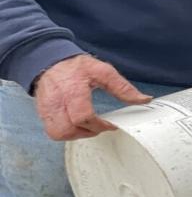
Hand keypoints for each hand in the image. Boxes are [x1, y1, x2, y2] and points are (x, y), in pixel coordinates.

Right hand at [31, 55, 149, 139]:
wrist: (50, 61)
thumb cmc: (75, 67)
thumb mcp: (103, 71)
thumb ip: (123, 88)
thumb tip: (144, 100)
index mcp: (73, 91)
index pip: (83, 116)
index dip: (99, 125)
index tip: (110, 125)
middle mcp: (56, 101)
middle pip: (68, 129)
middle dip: (88, 132)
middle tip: (99, 126)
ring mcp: (47, 108)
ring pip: (59, 133)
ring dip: (77, 135)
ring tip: (89, 127)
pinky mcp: (43, 113)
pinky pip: (52, 131)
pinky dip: (66, 133)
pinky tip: (77, 125)